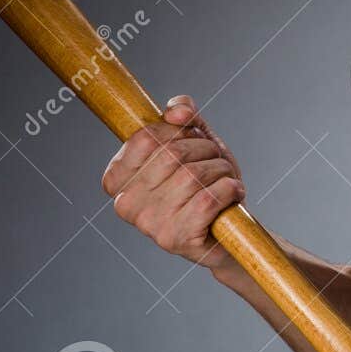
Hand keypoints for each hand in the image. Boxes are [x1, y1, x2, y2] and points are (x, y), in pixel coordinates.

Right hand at [103, 94, 245, 270]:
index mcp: (118, 178)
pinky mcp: (175, 240)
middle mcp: (126, 203)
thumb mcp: (194, 140)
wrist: (227, 228)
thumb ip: (182, 115)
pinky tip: (232, 194)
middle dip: (205, 149)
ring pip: (193, 176)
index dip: (178, 130)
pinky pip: (208, 199)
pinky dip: (229, 189)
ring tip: (224, 179)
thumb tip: (176, 112)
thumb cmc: (205, 182)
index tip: (191, 139)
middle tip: (214, 161)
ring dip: (221, 170)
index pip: (145, 136)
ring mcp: (148, 224)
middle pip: (172, 154)